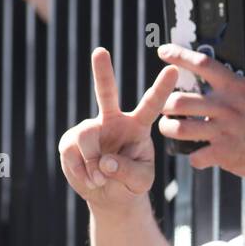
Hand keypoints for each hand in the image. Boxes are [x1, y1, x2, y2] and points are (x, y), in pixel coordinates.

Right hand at [59, 48, 179, 213]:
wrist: (109, 194)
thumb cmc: (132, 182)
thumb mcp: (140, 181)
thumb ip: (128, 171)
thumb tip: (105, 161)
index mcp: (138, 125)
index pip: (151, 105)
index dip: (161, 88)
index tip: (174, 69)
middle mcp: (113, 120)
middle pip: (106, 92)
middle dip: (102, 71)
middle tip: (100, 51)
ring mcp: (90, 128)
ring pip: (86, 137)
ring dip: (93, 164)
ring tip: (100, 179)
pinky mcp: (71, 141)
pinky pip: (73, 152)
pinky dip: (82, 172)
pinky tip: (90, 179)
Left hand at [157, 25, 244, 178]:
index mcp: (236, 86)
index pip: (201, 63)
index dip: (178, 55)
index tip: (164, 51)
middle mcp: (225, 107)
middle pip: (179, 100)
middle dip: (166, 104)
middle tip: (166, 106)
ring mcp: (223, 131)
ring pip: (180, 128)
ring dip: (170, 129)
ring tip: (171, 128)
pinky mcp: (225, 154)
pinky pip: (196, 157)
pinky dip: (194, 157)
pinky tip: (198, 154)